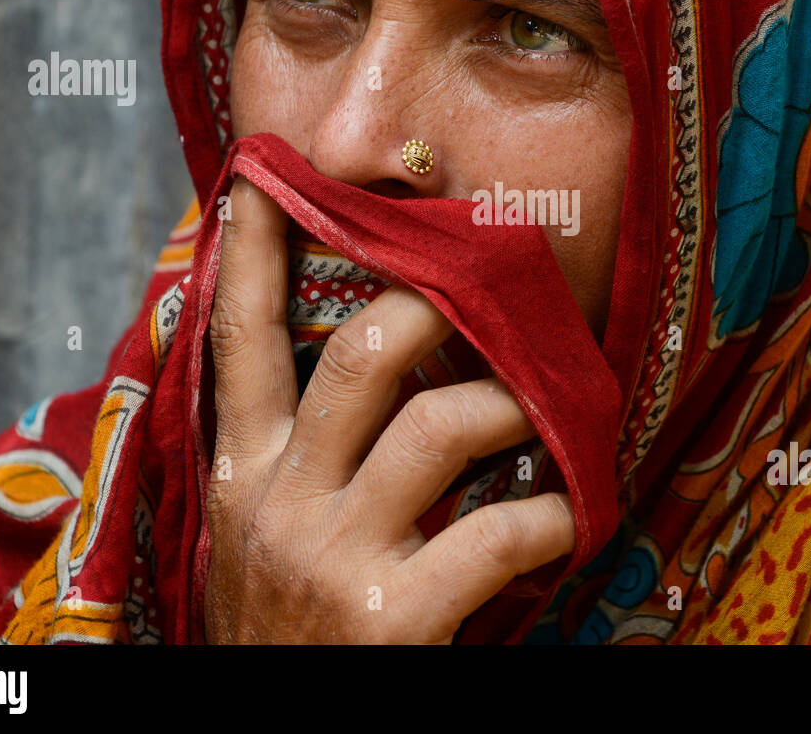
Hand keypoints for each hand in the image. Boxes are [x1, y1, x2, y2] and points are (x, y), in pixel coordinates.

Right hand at [203, 178, 574, 642]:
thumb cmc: (291, 633)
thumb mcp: (263, 540)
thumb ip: (300, 463)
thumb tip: (377, 381)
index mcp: (243, 476)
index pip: (239, 342)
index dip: (250, 255)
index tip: (266, 177)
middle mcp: (277, 502)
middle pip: (359, 356)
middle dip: (437, 304)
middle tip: (488, 288)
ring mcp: (330, 557)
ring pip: (439, 424)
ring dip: (512, 406)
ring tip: (548, 414)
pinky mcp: (389, 617)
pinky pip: (497, 533)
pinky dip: (552, 516)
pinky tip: (572, 516)